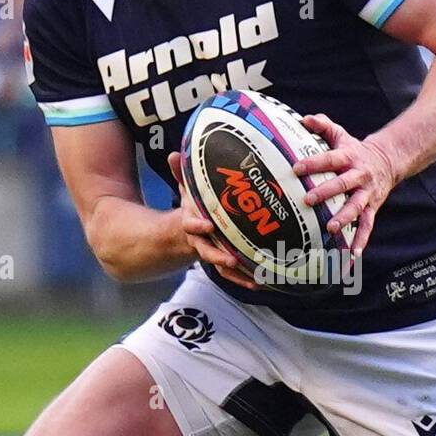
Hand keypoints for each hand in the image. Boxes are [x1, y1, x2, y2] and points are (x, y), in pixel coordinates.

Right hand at [167, 152, 259, 289]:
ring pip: (222, 267)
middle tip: (232, 260)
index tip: (208, 225)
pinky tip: (262, 282)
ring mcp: (213, 253)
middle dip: (219, 257)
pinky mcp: (223, 260)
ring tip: (255, 278)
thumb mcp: (186, 191)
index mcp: (191, 224)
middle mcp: (201, 241)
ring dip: (237, 273)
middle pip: (208, 252)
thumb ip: (180, 174)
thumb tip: (174, 153)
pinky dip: (245, 278)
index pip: (191, 226)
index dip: (198, 226)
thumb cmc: (193, 208)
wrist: (188, 232)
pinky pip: (233, 273)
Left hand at [293, 114, 396, 254]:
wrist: (389, 161)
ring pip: (356, 207)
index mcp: (348, 158)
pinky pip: (366, 226)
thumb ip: (323, 125)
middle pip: (342, 183)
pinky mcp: (372, 208)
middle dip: (325, 192)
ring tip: (330, 228)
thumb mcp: (341, 135)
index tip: (296, 168)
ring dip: (343, 218)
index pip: (330, 159)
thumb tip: (303, 119)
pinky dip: (360, 241)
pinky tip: (352, 256)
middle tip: (308, 199)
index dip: (314, 163)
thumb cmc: (356, 150)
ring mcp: (366, 194)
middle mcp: (359, 176)